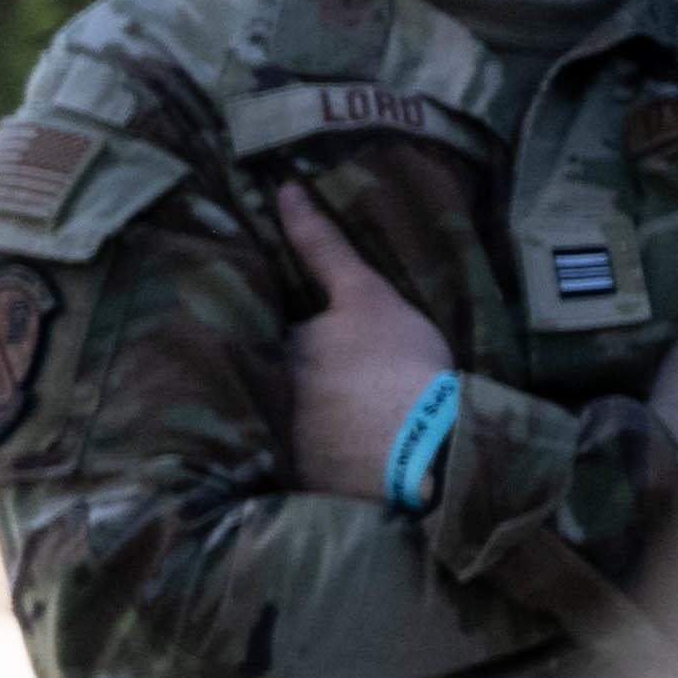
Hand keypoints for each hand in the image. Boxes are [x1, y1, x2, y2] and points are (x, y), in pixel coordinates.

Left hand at [268, 181, 457, 500]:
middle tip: (273, 362)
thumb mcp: (366, 295)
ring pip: (264, 423)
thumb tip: (285, 190)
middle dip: (252, 374)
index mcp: (274, 351)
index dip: (251, 326)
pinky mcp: (299, 487)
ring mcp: (278, 448)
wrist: (433, 451)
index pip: (245, 332)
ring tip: (301, 411)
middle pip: (249, 379)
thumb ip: (323, 246)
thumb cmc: (399, 363)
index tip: (257, 321)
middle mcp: (263, 400)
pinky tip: (315, 455)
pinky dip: (295, 459)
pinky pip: (286, 469)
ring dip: (272, 417)